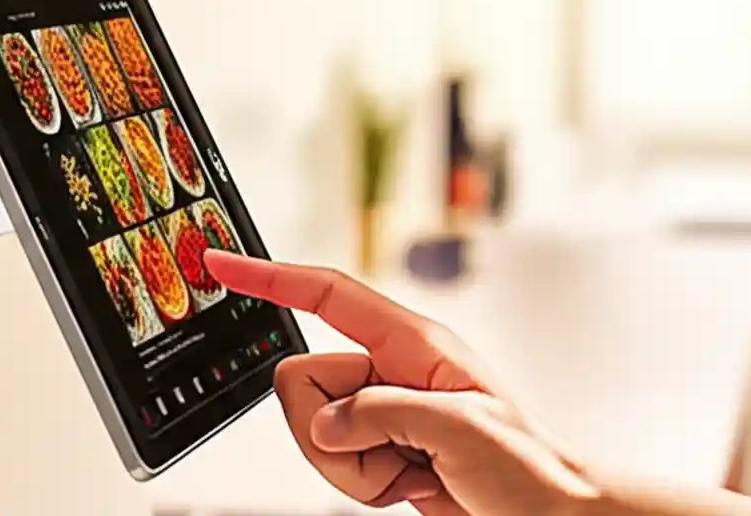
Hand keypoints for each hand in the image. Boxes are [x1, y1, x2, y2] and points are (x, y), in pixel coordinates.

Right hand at [204, 251, 597, 515]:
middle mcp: (389, 372)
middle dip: (336, 429)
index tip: (221, 264)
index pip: (328, 294)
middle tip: (398, 451)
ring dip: (355, 467)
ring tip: (413, 471)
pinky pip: (332, 466)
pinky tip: (411, 485)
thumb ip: (382, 413)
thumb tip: (327, 421)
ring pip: (311, 430)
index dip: (271, 276)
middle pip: (301, 380)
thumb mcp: (462, 427)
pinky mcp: (378, 451)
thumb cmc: (528, 466)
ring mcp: (380, 414)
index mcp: (413, 342)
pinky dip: (364, 486)